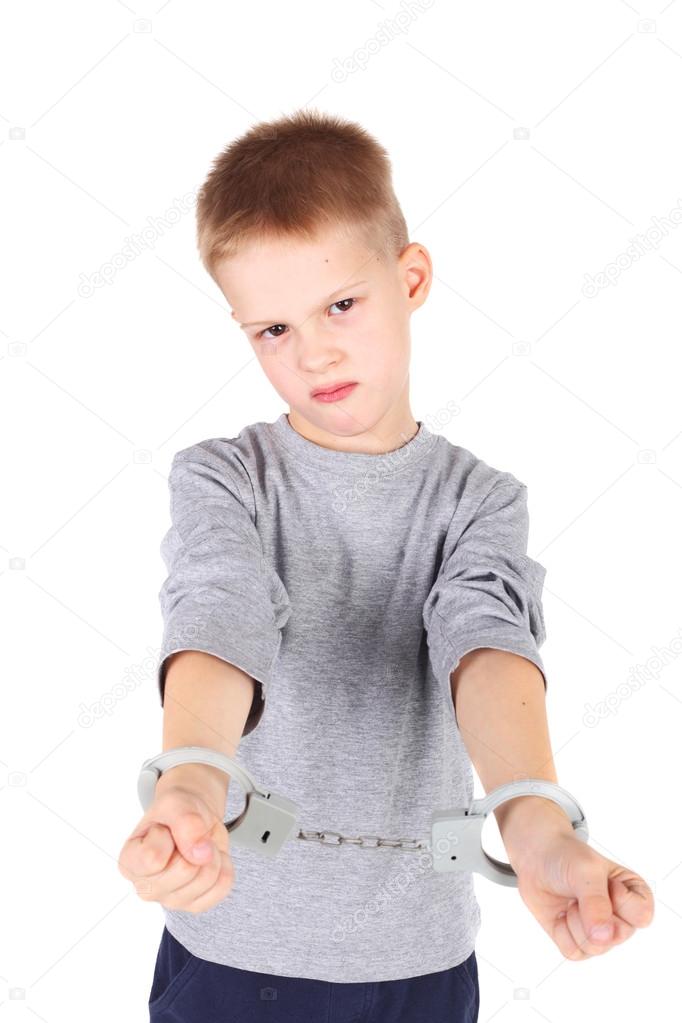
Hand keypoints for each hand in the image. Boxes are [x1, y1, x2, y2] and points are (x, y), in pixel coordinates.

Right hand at [118, 769, 234, 913]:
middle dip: (195, 844)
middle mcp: (146, 887)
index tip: (165, 829)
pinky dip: (224, 865)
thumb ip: (186, 822)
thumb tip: (201, 854)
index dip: (168, 836)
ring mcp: (170, 900)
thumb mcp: (175, 803)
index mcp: (130, 863)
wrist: (193, 816)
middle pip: (185, 871)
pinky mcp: (195, 904)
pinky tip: (210, 857)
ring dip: (211, 853)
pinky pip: (222, 886)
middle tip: (187, 836)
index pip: (153, 858)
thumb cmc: (176, 811)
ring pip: (206, 879)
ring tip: (199, 844)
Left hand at [513, 828, 654, 959]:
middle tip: (581, 890)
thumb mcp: (586, 871)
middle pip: (617, 935)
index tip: (605, 880)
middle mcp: (621, 918)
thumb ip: (597, 903)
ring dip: (574, 920)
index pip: (641, 916)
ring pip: (594, 946)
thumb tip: (603, 939)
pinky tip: (560, 913)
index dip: (618, 899)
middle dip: (591, 911)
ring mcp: (600, 933)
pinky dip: (561, 931)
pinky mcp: (578, 943)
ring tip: (571, 900)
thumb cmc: (567, 859)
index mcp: (635, 895)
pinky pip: (574, 952)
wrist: (536, 859)